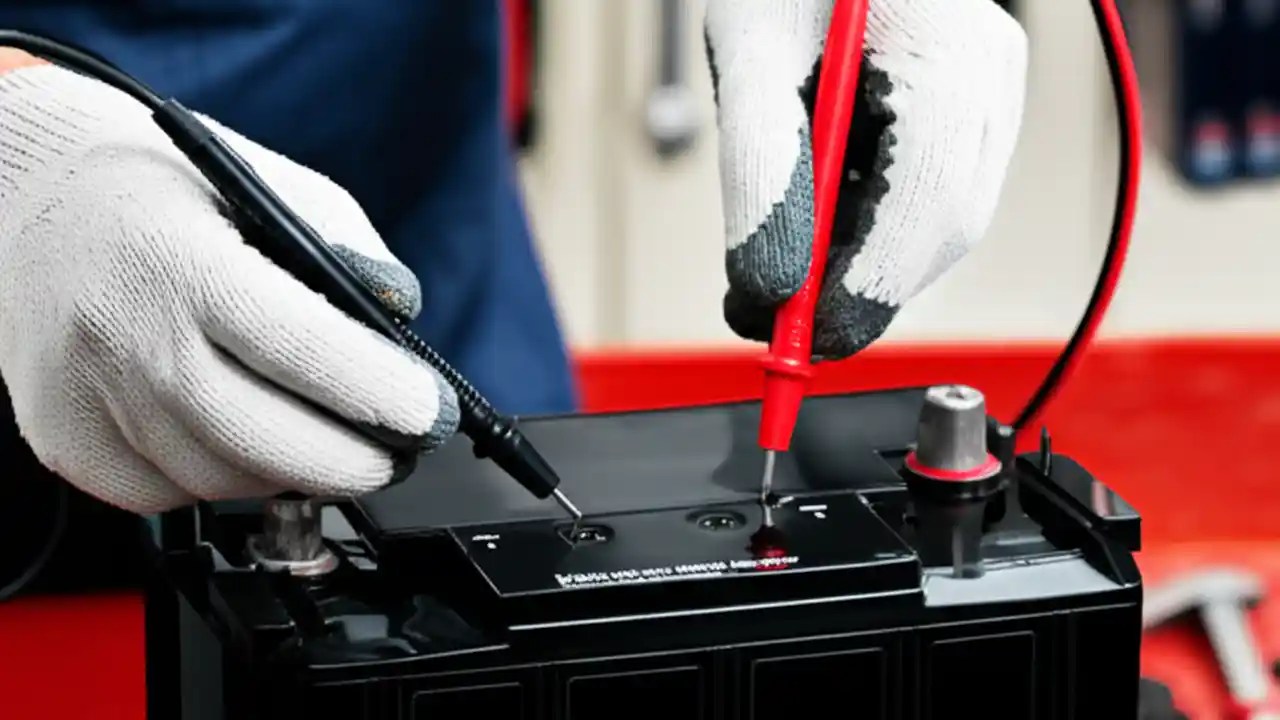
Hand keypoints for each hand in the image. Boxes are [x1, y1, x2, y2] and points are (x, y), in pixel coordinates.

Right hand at [0, 64, 458, 513]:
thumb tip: (402, 332)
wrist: (28, 190)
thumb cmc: (160, 188)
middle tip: (395, 453)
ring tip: (327, 442)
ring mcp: (82, 394)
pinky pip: (165, 496)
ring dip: (291, 474)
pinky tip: (243, 441)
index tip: (430, 413)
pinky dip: (223, 481)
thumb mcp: (270, 186)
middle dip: (351, 462)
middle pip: (260, 439)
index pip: (300, 348)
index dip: (378, 394)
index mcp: (178, 257)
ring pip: (218, 480)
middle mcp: (120, 330)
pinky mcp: (63, 438)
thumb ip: (348, 253)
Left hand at [706, 0, 1027, 357]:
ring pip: (938, 222)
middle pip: (940, 227)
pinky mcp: (970, 109)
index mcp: (948, 56)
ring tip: (782, 258)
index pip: (925, 208)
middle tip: (771, 316)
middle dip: (855, 287)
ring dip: (857, 260)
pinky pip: (930, 195)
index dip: (862, 291)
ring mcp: (991, 95)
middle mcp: (989, 80)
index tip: (796, 339)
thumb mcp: (753, 55)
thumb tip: (766, 290)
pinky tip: (819, 214)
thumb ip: (759, 174)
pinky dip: (868, 226)